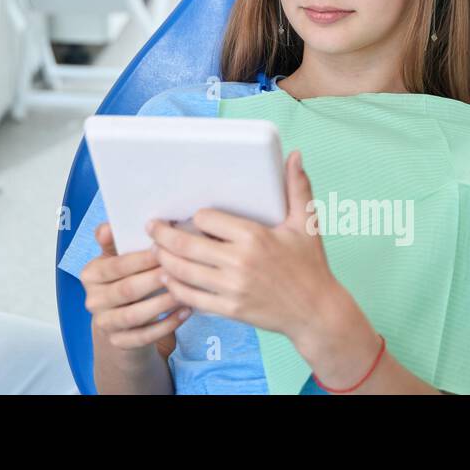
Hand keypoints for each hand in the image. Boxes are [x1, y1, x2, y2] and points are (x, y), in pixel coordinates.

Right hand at [80, 222, 190, 351]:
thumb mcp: (117, 259)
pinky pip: (145, 336)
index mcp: (90, 274)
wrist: (119, 321)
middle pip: (126, 290)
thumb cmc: (124, 280)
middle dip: (154, 279)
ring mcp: (104, 324)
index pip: (116, 265)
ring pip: (135, 315)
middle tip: (179, 270)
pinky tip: (185, 312)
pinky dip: (167, 325)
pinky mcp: (118, 342)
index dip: (141, 259)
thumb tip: (108, 226)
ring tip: (185, 292)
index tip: (164, 249)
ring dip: (163, 303)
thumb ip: (115, 242)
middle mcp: (92, 300)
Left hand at [148, 149, 347, 344]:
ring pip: (183, 271)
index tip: (191, 216)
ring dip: (163, 259)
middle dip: (162, 234)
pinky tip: (169, 279)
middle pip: (186, 244)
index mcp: (254, 236)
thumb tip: (294, 155)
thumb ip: (297, 188)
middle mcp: (239, 262)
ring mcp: (232, 288)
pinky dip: (175, 287)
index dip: (195, 217)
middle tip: (152, 227)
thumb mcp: (306, 224)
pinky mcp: (230, 310)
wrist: (318, 313)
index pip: (206, 219)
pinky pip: (192, 297)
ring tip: (155, 250)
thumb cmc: (310, 266)